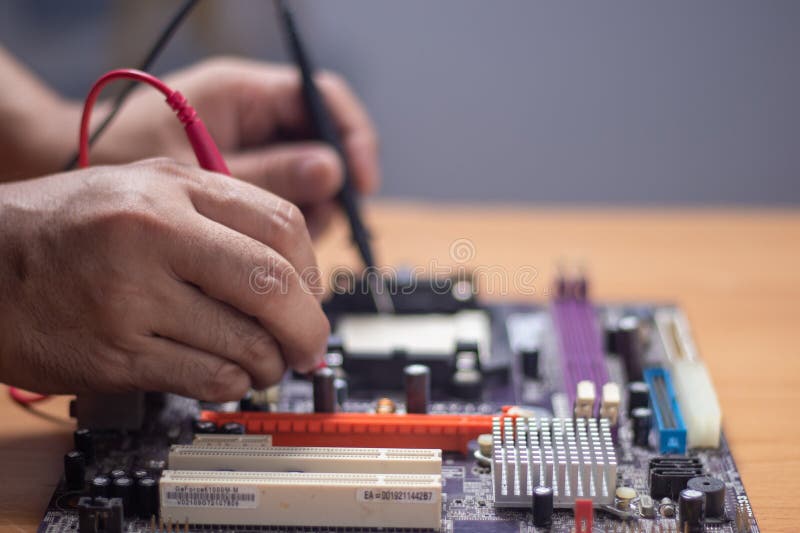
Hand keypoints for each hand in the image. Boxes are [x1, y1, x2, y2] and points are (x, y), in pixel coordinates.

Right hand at [0, 158, 328, 400]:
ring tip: (263, 361)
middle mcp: (156, 235)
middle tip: (309, 343)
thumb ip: (219, 214)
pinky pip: (208, 377)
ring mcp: (133, 297)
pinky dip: (233, 383)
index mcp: (172, 188)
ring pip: (245, 342)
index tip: (311, 295)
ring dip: (270, 362)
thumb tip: (295, 270)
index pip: (282, 226)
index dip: (313, 270)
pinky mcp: (117, 354)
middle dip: (308, 326)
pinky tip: (226, 374)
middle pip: (274, 286)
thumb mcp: (146, 187)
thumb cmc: (68, 226)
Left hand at [92, 57, 379, 237]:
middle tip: (321, 228)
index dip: (353, 137)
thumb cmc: (117, 159)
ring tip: (286, 247)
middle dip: (331, 190)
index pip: (322, 97)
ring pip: (309, 177)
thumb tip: (331, 174)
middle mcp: (252, 116)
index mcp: (241, 93)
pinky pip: (284, 199)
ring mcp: (249, 148)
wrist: (76, 180)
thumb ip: (267, 174)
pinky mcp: (243, 178)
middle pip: (323, 143)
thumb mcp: (197, 172)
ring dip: (311, 214)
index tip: (363, 182)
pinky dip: (287, 227)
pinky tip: (269, 251)